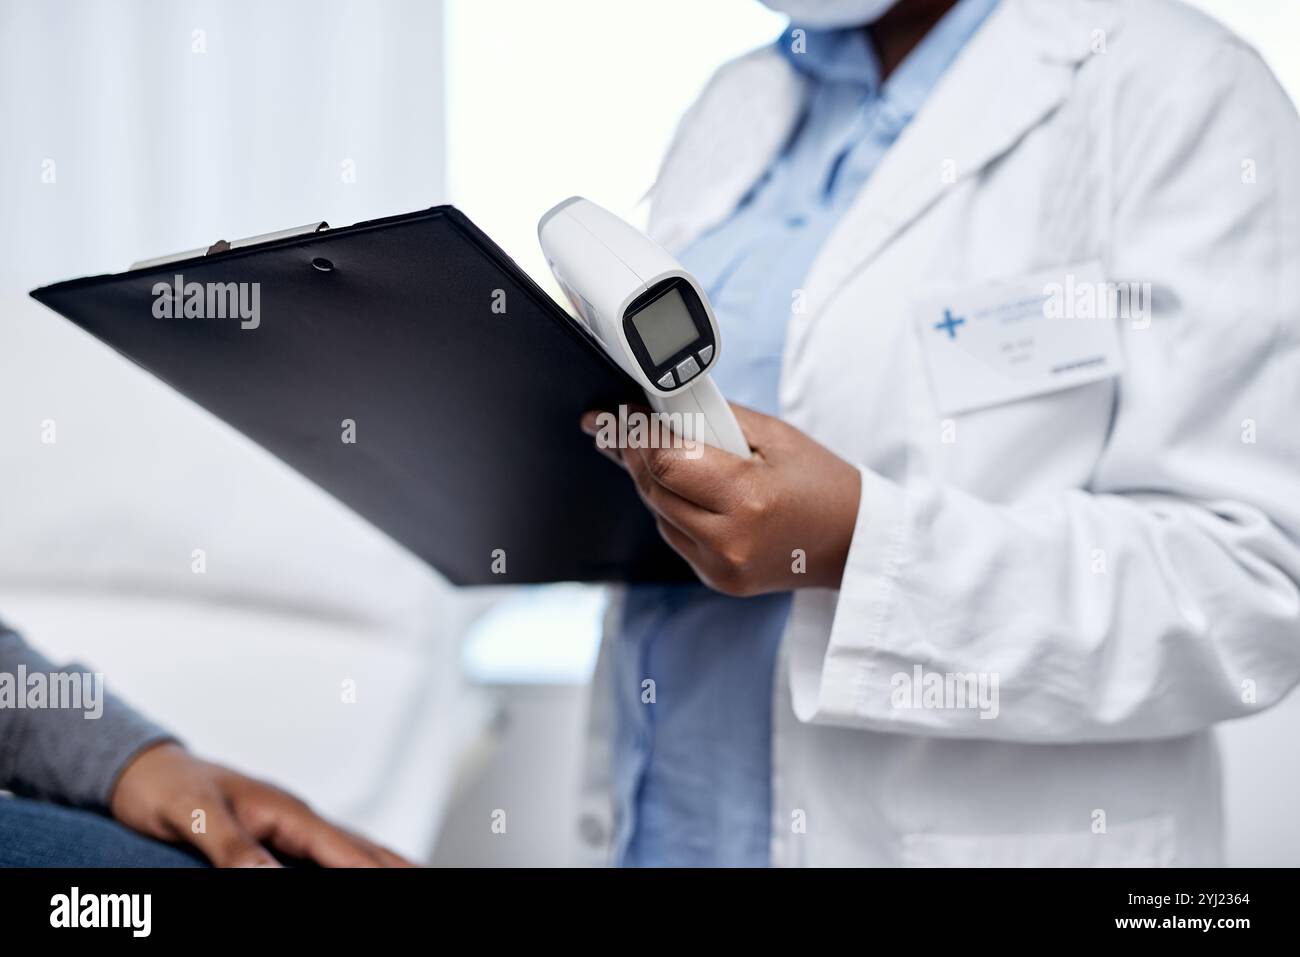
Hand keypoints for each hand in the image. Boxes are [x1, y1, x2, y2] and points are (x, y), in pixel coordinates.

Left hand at [110, 742, 412, 866]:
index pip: (339, 847)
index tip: (405, 882)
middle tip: (429, 877)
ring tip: (419, 872)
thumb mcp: (193, 816)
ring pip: (353, 845)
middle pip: (360, 845)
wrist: (144, 768)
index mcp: (283, 809)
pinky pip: (332, 849)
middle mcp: (297, 814)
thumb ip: (232, 847)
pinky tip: (369, 866)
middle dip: (396, 865)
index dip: (370, 869)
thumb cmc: (166, 789)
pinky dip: (360, 859)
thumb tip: (266, 877)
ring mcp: (292, 821)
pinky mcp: (282, 831)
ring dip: (386, 861)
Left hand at [582, 403, 860, 595]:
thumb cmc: (820, 483)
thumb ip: (713, 419)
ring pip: (657, 513)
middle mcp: (729, 542)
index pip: (666, 462)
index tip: (622, 413)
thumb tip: (656, 409)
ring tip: (660, 451)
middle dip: (636, 452)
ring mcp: (720, 568)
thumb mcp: (774, 436)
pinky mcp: (716, 579)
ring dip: (652, 480)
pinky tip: (688, 489)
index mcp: (748, 500)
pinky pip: (673, 535)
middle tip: (626, 424)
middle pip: (653, 488)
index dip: (637, 433)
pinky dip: (671, 508)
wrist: (852, 542)